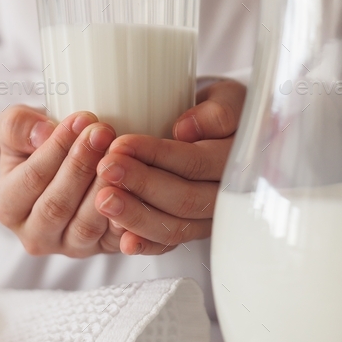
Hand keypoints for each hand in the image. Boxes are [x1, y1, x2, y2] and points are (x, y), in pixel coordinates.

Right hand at [0, 105, 124, 256]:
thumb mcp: (16, 130)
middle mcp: (35, 235)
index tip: (81, 119)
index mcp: (8, 207)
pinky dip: (127, 216)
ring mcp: (70, 247)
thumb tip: (42, 133)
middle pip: (57, 206)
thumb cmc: (35, 146)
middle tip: (103, 131)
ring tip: (120, 153)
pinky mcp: (102, 249)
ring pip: (87, 225)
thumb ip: (17, 126)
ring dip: (105, 188)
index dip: (56, 149)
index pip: (32, 179)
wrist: (60, 169)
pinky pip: (116, 239)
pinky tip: (137, 187)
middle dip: (82, 166)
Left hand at [94, 80, 245, 254]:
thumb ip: (218, 110)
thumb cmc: (218, 109)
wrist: (220, 128)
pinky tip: (123, 241)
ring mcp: (210, 218)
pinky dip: (147, 244)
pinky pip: (171, 244)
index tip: (121, 144)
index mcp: (238, 159)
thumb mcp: (226, 97)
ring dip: (136, 216)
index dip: (159, 155)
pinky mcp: (193, 230)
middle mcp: (227, 195)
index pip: (197, 162)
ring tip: (103, 199)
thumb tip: (186, 130)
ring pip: (176, 227)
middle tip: (105, 169)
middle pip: (185, 199)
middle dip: (141, 185)